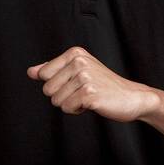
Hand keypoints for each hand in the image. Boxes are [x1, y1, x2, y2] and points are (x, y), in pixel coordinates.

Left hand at [27, 46, 158, 121]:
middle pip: (47, 89)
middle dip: (62, 96)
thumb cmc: (105, 86)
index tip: (76, 83)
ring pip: (56, 100)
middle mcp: (79, 62)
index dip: (57, 84)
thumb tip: (31, 72)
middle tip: (83, 92)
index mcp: (75, 53)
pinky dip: (77, 110)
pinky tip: (93, 104)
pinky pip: (67, 108)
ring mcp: (85, 77)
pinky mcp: (89, 93)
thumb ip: (54, 71)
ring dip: (71, 104)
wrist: (132, 97)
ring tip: (89, 98)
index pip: (43, 75)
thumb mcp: (78, 72)